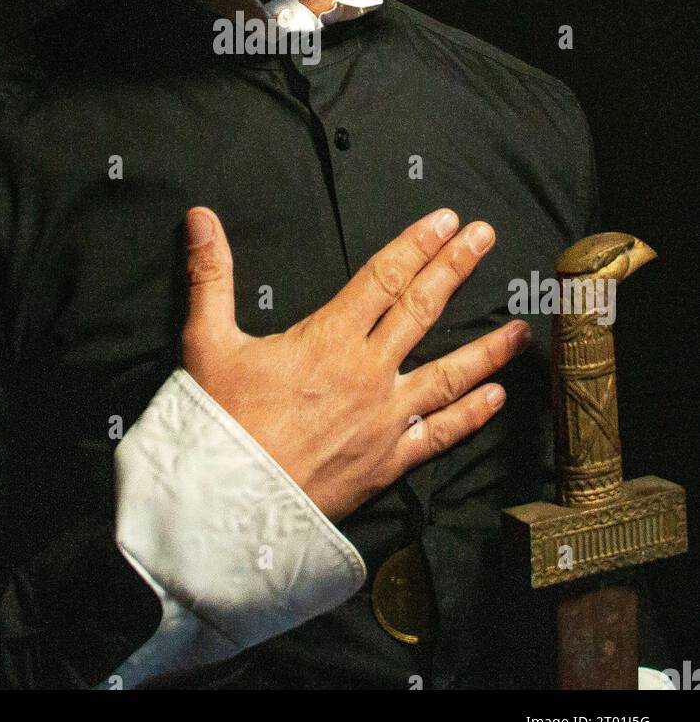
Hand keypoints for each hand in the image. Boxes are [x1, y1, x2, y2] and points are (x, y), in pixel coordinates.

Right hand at [181, 206, 529, 522]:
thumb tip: (199, 217)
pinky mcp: (388, 462)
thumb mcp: (207, 340)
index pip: (382, 277)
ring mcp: (384, 418)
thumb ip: (210, 274)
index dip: (415, 244)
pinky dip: (472, 414)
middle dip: (455, 268)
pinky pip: (440, 433)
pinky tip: (496, 397)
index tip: (445, 219)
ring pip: (449, 373)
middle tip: (485, 237)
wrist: (226, 505)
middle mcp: (367, 372)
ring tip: (521, 327)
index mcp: (328, 338)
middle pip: (421, 309)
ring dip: (487, 348)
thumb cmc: (217, 423)